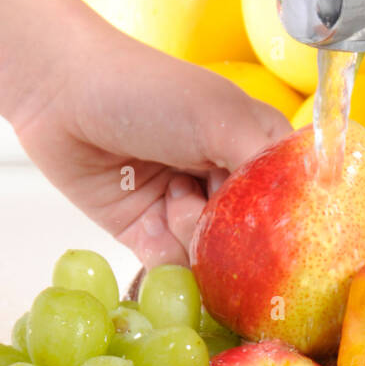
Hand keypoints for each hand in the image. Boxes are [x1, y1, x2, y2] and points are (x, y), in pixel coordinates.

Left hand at [14, 21, 289, 267]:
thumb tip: (303, 219)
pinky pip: (178, 274)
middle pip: (255, 241)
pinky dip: (169, 259)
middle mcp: (230, 186)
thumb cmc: (145, 90)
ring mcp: (192, 215)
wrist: (61, 96)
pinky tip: (154, 217)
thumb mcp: (221, 118)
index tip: (274, 227)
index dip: (287, 223)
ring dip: (192, 235)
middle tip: (203, 191)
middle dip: (232, 231)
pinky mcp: (153, 239)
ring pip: (216, 262)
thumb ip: (267, 169)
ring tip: (169, 193)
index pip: (294, 204)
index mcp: (258, 151)